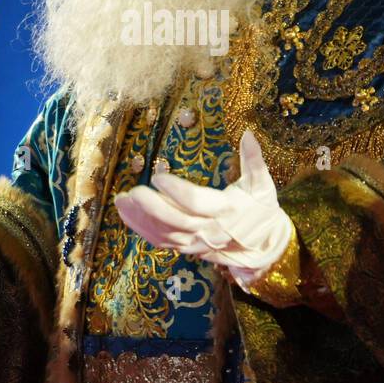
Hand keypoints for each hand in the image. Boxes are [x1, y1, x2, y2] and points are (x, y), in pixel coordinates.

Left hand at [113, 129, 293, 286]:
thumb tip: (248, 134)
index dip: (177, 191)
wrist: (263, 246)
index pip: (197, 203)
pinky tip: (126, 215)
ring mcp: (196, 243)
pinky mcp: (188, 248)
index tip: (159, 177)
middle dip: (152, 208)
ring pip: (164, 234)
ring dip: (141, 219)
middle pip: (176, 221)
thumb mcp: (263, 185)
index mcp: (227, 210)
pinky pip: (161, 242)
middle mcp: (209, 230)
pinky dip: (142, 230)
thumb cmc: (262, 210)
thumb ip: (254, 161)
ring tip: (121, 200)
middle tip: (133, 192)